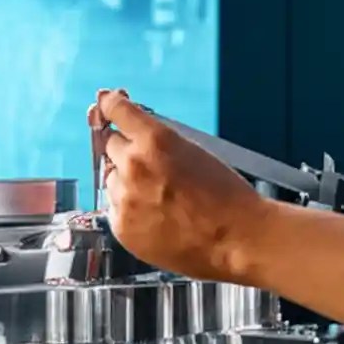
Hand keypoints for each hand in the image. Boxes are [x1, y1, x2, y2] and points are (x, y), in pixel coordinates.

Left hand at [95, 89, 267, 281]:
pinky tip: (156, 216)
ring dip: (127, 182)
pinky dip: (129, 209)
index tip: (106, 103)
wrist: (236, 239)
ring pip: (111, 179)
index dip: (110, 105)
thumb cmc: (226, 197)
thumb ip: (160, 142)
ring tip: (160, 198)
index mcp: (156, 140)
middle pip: (110, 145)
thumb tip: (136, 136)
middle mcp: (134, 165)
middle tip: (150, 167)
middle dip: (125, 151)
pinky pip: (115, 208)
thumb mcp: (195, 152)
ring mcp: (125, 198)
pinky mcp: (121, 227)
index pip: (116, 110)